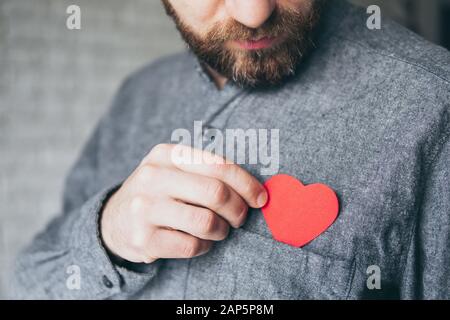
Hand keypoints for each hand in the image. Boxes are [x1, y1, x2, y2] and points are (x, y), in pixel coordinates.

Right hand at [100, 144, 267, 263]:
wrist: (114, 220)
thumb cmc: (158, 192)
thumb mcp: (173, 169)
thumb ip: (207, 172)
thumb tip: (255, 190)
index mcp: (166, 154)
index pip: (218, 165)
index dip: (247, 183)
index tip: (260, 198)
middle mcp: (153, 177)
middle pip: (216, 193)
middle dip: (238, 210)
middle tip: (240, 218)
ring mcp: (145, 208)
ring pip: (206, 222)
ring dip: (222, 230)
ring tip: (218, 230)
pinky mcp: (143, 238)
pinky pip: (192, 246)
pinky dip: (205, 246)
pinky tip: (200, 242)